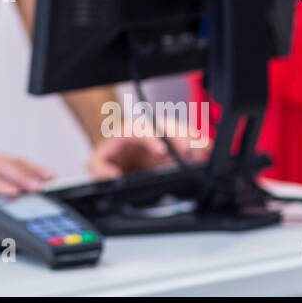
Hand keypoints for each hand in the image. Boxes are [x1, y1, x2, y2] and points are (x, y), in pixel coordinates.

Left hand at [87, 132, 212, 179]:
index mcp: (129, 131)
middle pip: (166, 127)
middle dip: (179, 135)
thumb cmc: (108, 154)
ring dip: (192, 141)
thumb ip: (99, 167)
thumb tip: (112, 175)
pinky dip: (198, 149)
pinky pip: (187, 146)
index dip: (151, 137)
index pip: (141, 129)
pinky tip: (206, 154)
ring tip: (204, 150)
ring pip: (180, 134)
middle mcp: (149, 132)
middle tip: (190, 148)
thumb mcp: (95, 162)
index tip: (160, 150)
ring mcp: (162, 140)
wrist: (115, 154)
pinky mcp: (172, 150)